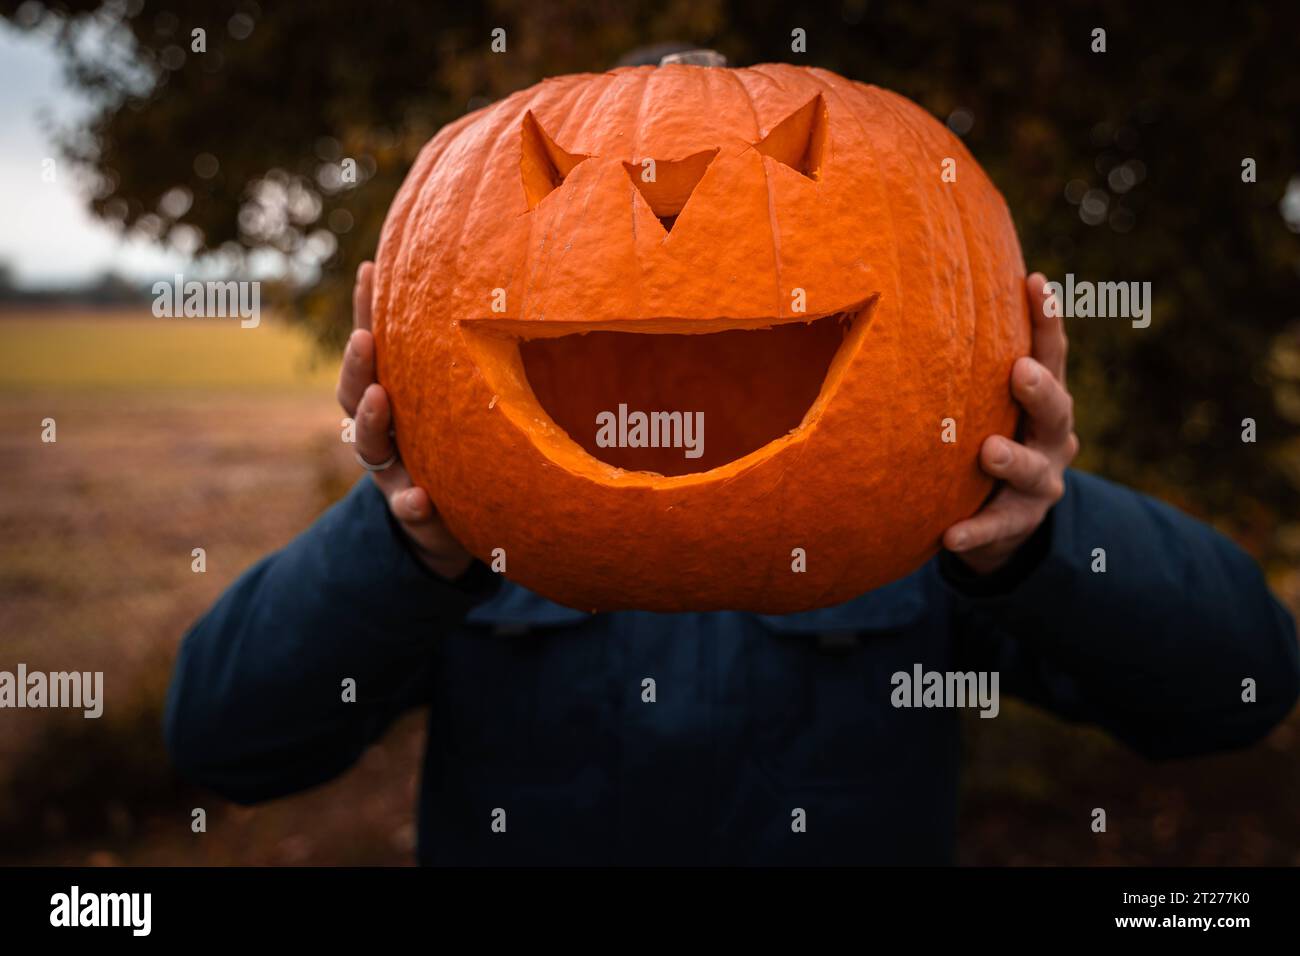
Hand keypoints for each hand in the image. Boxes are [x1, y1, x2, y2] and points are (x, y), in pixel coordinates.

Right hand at [337, 261, 473, 579]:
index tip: (368, 270)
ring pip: (370, 446)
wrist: (451, 522)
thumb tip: (497, 283)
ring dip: (374, 422)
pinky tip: (420, 499)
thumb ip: (464, 356)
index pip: (375, 347)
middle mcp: (385, 430)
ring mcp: (393, 470)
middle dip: (358, 365)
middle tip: (364, 338)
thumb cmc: (457, 445)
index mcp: (396, 395)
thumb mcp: (457, 399)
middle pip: (356, 393)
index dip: (366, 310)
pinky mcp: (412, 511)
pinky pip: (407, 508)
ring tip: (381, 399)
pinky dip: (410, 504)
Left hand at [942, 272, 1079, 574]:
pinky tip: (950, 536)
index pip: (1050, 355)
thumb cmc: (988, 437)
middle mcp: (1051, 437)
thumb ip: (970, 364)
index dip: (1048, 320)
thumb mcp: (987, 402)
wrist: (1003, 520)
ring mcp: (1040, 483)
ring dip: (1012, 460)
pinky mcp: (1017, 524)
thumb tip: (915, 294)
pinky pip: (996, 528)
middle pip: (1056, 409)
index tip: (1035, 282)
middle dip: (1039, 389)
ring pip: (1032, 470)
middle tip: (1018, 370)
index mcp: (1044, 400)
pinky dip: (976, 531)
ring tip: (990, 452)